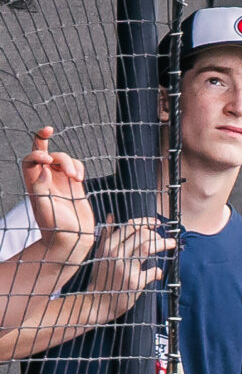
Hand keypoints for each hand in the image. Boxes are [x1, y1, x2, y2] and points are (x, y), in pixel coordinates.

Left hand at [21, 126, 94, 257]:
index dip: (36, 153)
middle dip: (44, 139)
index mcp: (33, 184)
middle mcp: (45, 180)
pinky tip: (79, 179)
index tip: (47, 160)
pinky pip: (75, 167)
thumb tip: (45, 170)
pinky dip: (78, 168)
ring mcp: (60, 181)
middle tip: (48, 134)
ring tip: (76, 178)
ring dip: (69, 162)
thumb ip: (40, 187)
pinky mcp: (74, 185)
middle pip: (43, 152)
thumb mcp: (44, 208)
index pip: (30, 160)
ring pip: (61, 158)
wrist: (73, 240)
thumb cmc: (56, 228)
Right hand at [88, 218, 171, 317]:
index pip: (130, 226)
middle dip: (157, 235)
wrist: (97, 302)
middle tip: (165, 240)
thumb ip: (106, 235)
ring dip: (164, 244)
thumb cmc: (101, 278)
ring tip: (171, 245)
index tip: (156, 223)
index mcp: (108, 245)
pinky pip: (153, 271)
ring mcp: (125, 267)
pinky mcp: (134, 282)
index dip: (146, 222)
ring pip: (148, 247)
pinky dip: (158, 271)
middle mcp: (116, 254)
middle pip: (142, 235)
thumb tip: (111, 216)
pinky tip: (158, 273)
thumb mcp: (100, 254)